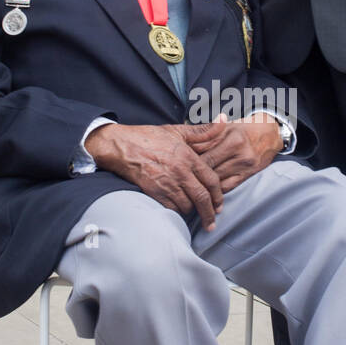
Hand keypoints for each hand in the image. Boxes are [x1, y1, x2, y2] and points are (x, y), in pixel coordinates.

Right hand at [85, 123, 225, 229]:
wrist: (121, 146)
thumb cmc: (148, 138)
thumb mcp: (177, 131)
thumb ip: (203, 131)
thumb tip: (224, 120)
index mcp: (188, 157)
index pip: (212, 181)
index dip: (218, 196)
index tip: (219, 206)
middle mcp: (180, 172)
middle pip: (202, 198)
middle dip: (209, 214)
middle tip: (212, 223)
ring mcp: (166, 184)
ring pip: (187, 206)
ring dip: (192, 211)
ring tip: (194, 213)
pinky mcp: (154, 193)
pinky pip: (171, 209)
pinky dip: (177, 211)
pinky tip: (178, 209)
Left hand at [183, 113, 281, 192]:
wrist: (271, 135)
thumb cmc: (244, 129)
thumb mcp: (227, 126)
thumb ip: (208, 134)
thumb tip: (186, 142)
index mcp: (231, 136)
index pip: (204, 151)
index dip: (188, 159)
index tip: (177, 163)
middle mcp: (238, 150)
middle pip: (209, 166)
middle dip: (193, 172)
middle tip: (178, 177)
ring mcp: (244, 164)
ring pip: (216, 179)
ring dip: (202, 183)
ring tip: (189, 185)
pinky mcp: (248, 175)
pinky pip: (227, 187)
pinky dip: (215, 190)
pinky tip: (205, 190)